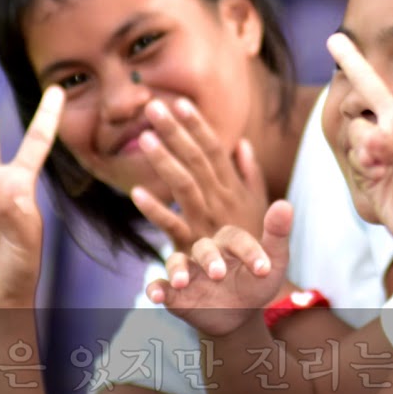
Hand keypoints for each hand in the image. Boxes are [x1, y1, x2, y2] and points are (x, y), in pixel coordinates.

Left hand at [130, 97, 268, 252]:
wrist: (254, 292)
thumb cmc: (254, 247)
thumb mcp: (257, 207)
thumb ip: (249, 174)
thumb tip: (243, 144)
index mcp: (233, 188)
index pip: (214, 149)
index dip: (197, 124)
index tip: (179, 101)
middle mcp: (221, 200)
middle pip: (196, 159)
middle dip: (176, 131)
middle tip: (152, 106)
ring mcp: (208, 222)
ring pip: (185, 185)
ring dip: (165, 161)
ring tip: (145, 138)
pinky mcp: (195, 246)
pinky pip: (173, 226)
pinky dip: (155, 210)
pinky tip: (135, 193)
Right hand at [147, 200, 293, 336]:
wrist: (242, 314)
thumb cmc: (257, 282)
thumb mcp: (274, 262)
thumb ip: (278, 234)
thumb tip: (285, 204)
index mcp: (231, 240)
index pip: (237, 239)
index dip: (250, 252)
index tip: (262, 269)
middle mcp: (206, 251)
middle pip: (204, 248)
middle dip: (209, 259)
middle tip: (219, 274)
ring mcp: (188, 270)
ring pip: (176, 262)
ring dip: (177, 270)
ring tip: (180, 282)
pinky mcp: (174, 291)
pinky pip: (159, 286)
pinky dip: (155, 289)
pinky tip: (155, 296)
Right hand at [325, 10, 392, 262]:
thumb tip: (369, 138)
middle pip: (373, 85)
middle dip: (353, 62)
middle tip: (333, 37)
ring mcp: (382, 143)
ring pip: (358, 124)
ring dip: (367, 142)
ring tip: (385, 164)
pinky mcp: (367, 164)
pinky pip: (354, 152)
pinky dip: (365, 164)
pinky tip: (381, 178)